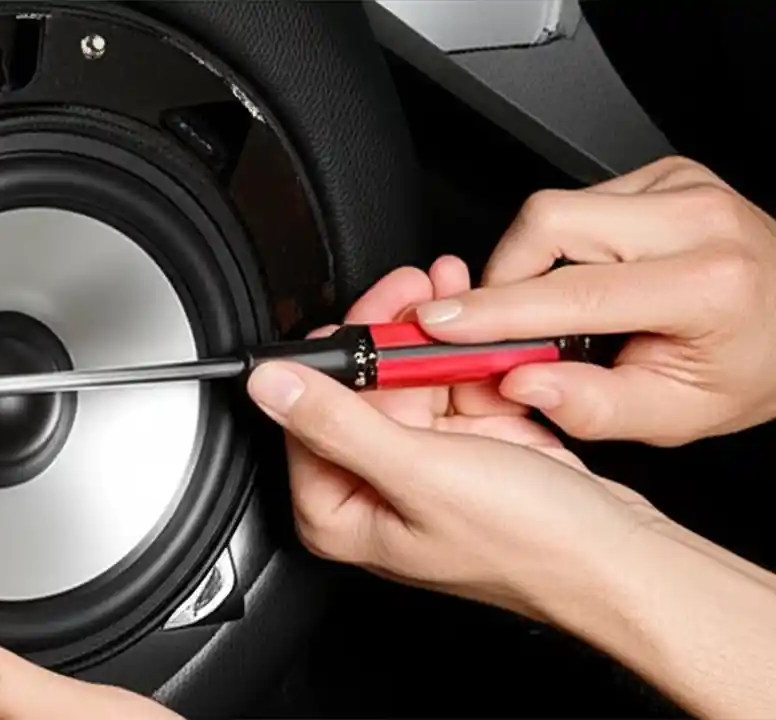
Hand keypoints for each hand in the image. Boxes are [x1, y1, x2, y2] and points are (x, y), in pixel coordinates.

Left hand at [247, 257, 664, 617]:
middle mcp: (372, 491)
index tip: (364, 311)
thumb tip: (269, 386)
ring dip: (434, 338)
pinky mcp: (464, 451)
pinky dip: (469, 360)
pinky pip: (452, 388)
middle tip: (417, 289)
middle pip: (358, 390)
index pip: (307, 414)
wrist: (618, 557)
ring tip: (452, 293)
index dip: (335, 354)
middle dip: (391, 335)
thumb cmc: (529, 544)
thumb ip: (337, 424)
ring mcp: (420, 469)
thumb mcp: (419, 473)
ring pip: (408, 381)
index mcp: (338, 512)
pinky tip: (485, 338)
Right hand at [414, 156, 775, 445]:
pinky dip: (561, 247)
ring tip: (560, 312)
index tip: (440, 323)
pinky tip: (589, 279)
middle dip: (504, 275)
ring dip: (533, 263)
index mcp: (708, 283)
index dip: (495, 309)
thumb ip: (592, 407)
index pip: (574, 291)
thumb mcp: (676, 415)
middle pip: (549, 220)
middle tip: (501, 325)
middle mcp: (697, 219)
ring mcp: (681, 185)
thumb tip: (517, 383)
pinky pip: (577, 201)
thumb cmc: (747, 366)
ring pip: (555, 208)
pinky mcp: (664, 173)